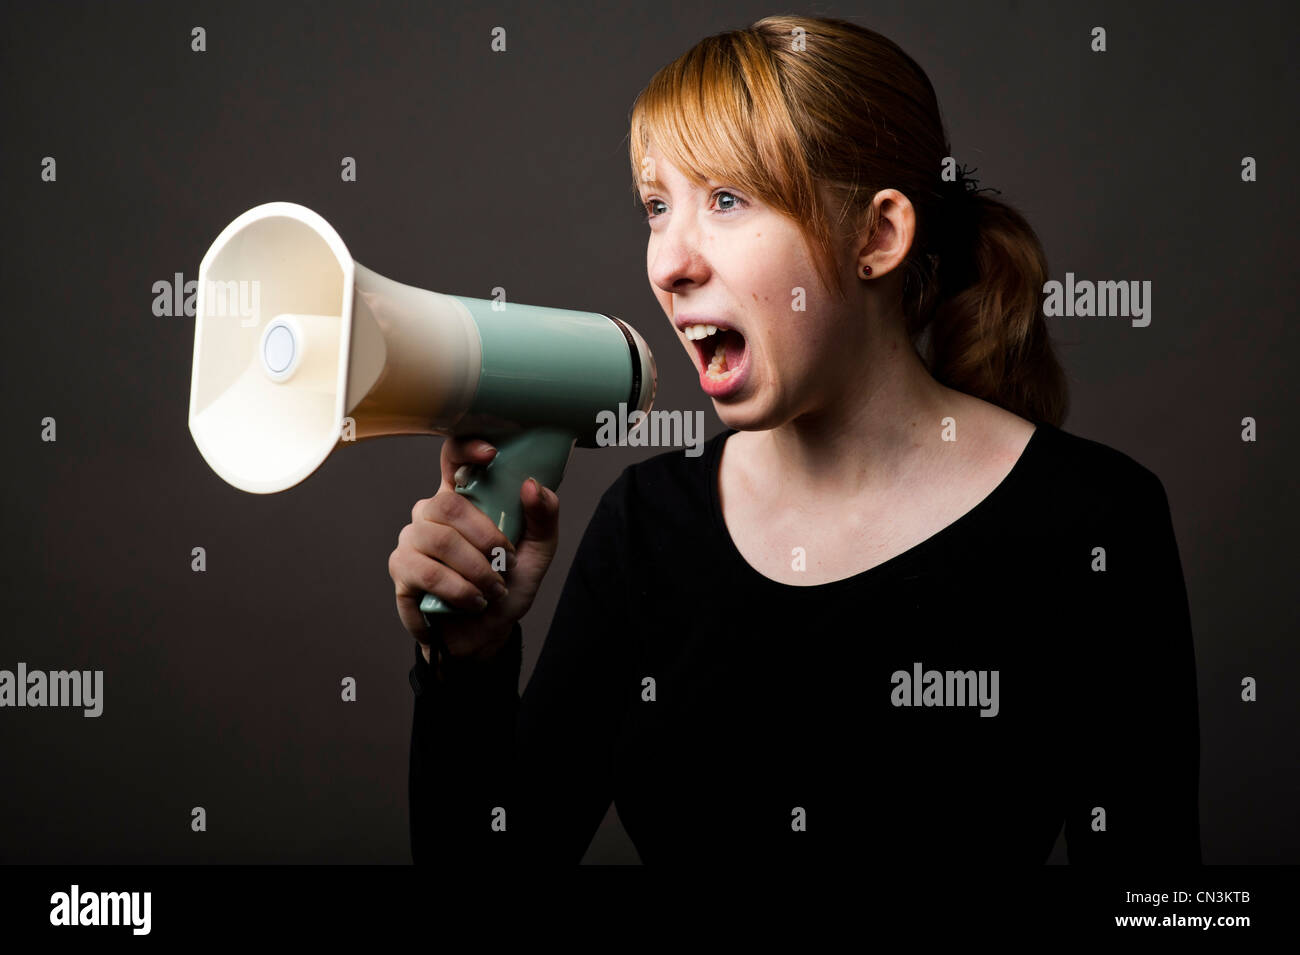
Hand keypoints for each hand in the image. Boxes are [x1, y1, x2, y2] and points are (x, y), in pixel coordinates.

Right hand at [388, 437, 560, 664]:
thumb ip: (542, 517)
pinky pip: (427, 572)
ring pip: (439, 541)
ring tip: (493, 589)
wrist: (485, 633)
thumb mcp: (537, 552)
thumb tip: (533, 485)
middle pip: (448, 505)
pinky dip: (459, 590)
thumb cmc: (506, 585)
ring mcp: (412, 539)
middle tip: (506, 563)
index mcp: (463, 498)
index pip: (453, 458)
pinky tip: (473, 601)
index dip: (465, 448)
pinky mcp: (401, 570)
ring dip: (476, 570)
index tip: (491, 453)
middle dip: (485, 538)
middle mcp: (432, 512)